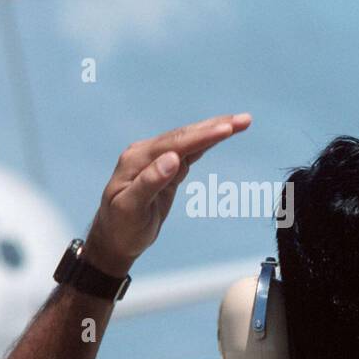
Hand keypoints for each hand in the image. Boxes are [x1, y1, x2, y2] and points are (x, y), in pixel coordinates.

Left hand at [83, 113, 252, 275]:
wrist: (114, 239)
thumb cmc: (120, 227)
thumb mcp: (130, 209)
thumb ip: (149, 183)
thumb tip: (172, 159)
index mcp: (137, 159)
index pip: (175, 143)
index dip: (202, 135)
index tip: (226, 128)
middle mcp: (146, 153)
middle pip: (185, 135)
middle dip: (215, 126)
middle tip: (244, 120)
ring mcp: (156, 159)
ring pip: (189, 140)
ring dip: (214, 130)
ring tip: (240, 122)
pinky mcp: (166, 169)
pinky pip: (189, 151)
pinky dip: (207, 142)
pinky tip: (221, 133)